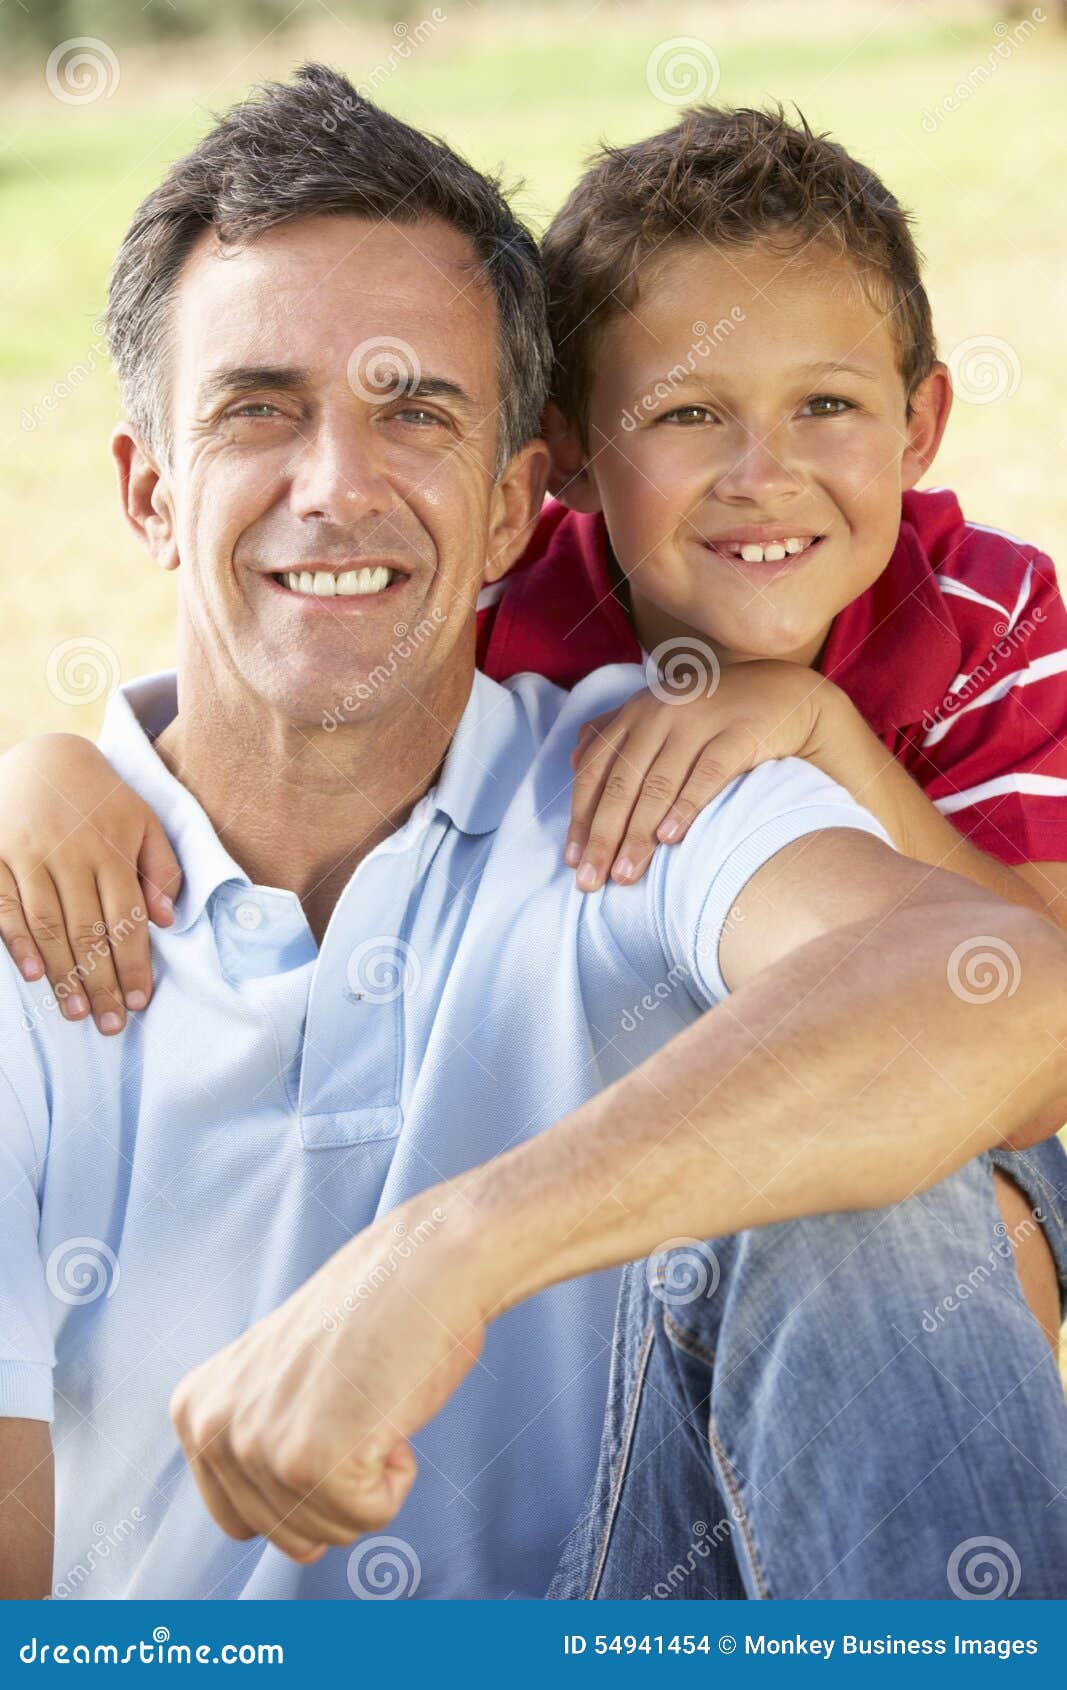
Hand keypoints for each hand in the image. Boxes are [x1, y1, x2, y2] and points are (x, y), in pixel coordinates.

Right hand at [0, 734, 181, 1032]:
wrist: (44, 754)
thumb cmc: (101, 798)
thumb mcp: (143, 822)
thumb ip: (162, 869)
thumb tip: (167, 920)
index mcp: (113, 849)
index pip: (127, 919)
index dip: (134, 964)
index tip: (140, 1002)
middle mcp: (72, 855)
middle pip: (89, 932)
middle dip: (102, 983)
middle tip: (111, 1024)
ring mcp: (30, 855)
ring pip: (48, 925)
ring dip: (63, 974)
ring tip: (76, 1013)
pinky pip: (5, 906)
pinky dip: (18, 941)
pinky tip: (33, 975)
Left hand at [169, 1188, 486, 1562]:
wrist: (425, 1263)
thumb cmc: (372, 1315)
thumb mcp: (277, 1381)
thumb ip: (254, 1439)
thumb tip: (278, 1531)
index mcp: (195, 1409)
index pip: (241, 1520)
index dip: (302, 1484)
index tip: (325, 1411)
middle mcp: (212, 1428)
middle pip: (287, 1536)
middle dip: (339, 1487)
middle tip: (354, 1405)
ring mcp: (259, 1446)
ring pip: (330, 1532)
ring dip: (368, 1479)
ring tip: (369, 1402)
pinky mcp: (311, 1462)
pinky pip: (370, 1516)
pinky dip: (396, 1474)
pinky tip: (388, 1408)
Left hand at [564, 660, 829, 890]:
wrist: (782, 694)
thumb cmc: (711, 714)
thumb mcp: (658, 713)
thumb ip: (615, 732)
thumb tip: (572, 761)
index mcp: (635, 714)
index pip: (596, 769)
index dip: (581, 816)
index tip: (572, 860)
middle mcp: (660, 714)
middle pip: (621, 782)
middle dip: (603, 836)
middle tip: (591, 880)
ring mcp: (699, 721)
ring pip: (658, 784)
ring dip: (638, 833)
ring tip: (625, 873)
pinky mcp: (738, 733)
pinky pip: (707, 774)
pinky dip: (685, 806)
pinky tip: (670, 838)